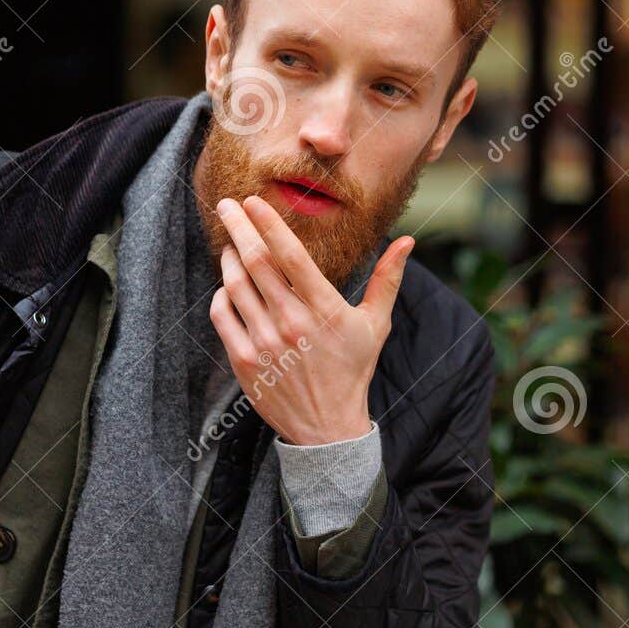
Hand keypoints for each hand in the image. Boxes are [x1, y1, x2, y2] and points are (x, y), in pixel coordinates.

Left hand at [209, 194, 413, 445]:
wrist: (327, 426)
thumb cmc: (352, 369)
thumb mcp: (376, 324)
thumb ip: (387, 279)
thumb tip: (406, 239)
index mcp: (324, 309)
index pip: (290, 255)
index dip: (269, 223)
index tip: (253, 201)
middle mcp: (291, 322)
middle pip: (256, 262)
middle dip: (238, 227)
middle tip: (226, 205)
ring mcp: (264, 342)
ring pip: (235, 285)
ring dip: (229, 258)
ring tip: (231, 243)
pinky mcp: (243, 361)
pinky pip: (223, 315)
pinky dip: (222, 294)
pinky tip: (228, 285)